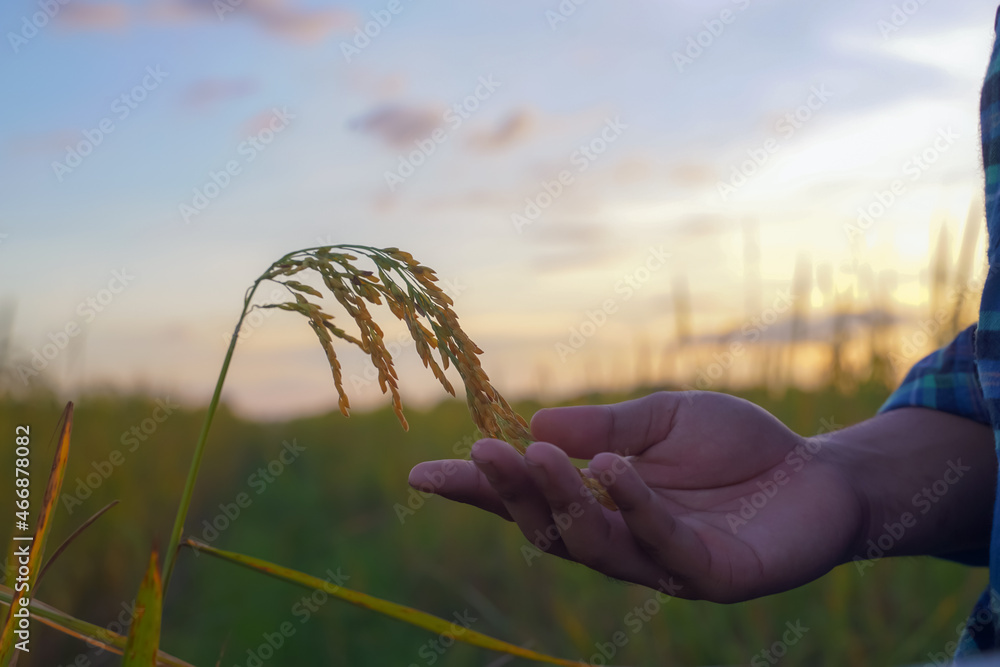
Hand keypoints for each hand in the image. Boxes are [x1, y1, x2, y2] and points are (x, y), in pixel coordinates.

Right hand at [409, 391, 864, 602]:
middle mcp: (622, 541)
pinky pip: (663, 545)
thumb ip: (604, 427)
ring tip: (539, 454)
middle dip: (511, 493)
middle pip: (548, 530)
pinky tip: (617, 470)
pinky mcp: (711, 576)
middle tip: (483, 451)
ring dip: (561, 499)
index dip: (479, 490)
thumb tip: (534, 424)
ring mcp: (663, 566)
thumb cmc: (736, 445)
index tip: (423, 472)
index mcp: (603, 503)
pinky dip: (636, 506)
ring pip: (594, 544)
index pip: (529, 500)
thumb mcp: (661, 419)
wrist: (819, 473)